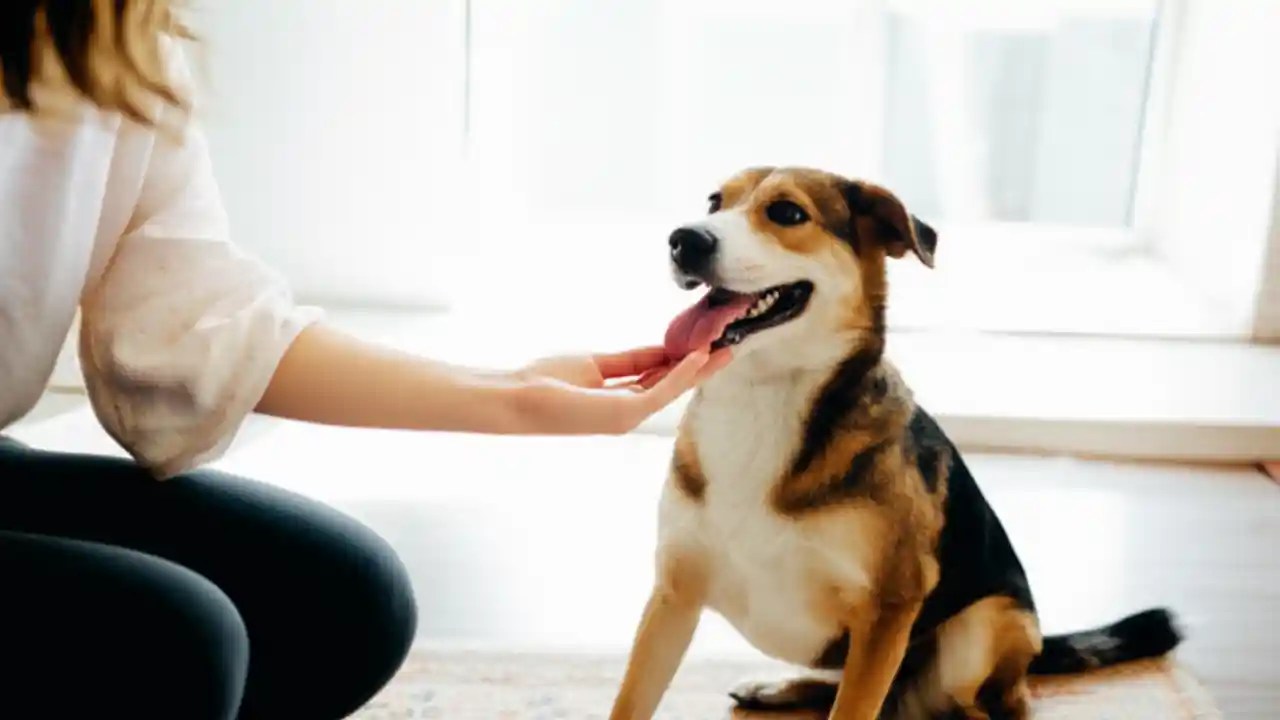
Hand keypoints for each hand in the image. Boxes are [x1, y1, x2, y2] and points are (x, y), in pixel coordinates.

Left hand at [518, 345, 731, 433]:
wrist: (519, 398)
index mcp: (618, 401)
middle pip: (671, 386)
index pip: (658, 379)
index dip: (680, 361)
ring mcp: (627, 416)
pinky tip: (698, 356)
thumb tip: (660, 352)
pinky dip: (681, 373)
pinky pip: (661, 390)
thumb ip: (629, 361)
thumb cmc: (546, 383)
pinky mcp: (624, 413)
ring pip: (672, 389)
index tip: (702, 344)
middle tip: (727, 348)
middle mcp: (627, 412)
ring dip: (699, 369)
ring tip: (723, 349)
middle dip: (699, 368)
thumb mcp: (595, 364)